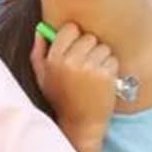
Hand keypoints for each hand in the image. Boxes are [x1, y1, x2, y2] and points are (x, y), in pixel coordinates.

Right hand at [30, 23, 118, 144]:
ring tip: (93, 74)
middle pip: (89, 37)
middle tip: (85, 65)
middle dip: (89, 48)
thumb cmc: (61, 99)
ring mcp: (89, 68)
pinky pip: (113, 59)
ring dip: (101, 58)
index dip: (75, 37)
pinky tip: (101, 81)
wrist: (81, 123)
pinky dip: (110, 68)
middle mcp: (70, 61)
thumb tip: (40, 30)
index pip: (70, 28)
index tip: (75, 48)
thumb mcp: (42, 77)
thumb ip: (38, 53)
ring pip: (103, 47)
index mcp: (54, 59)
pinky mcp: (106, 75)